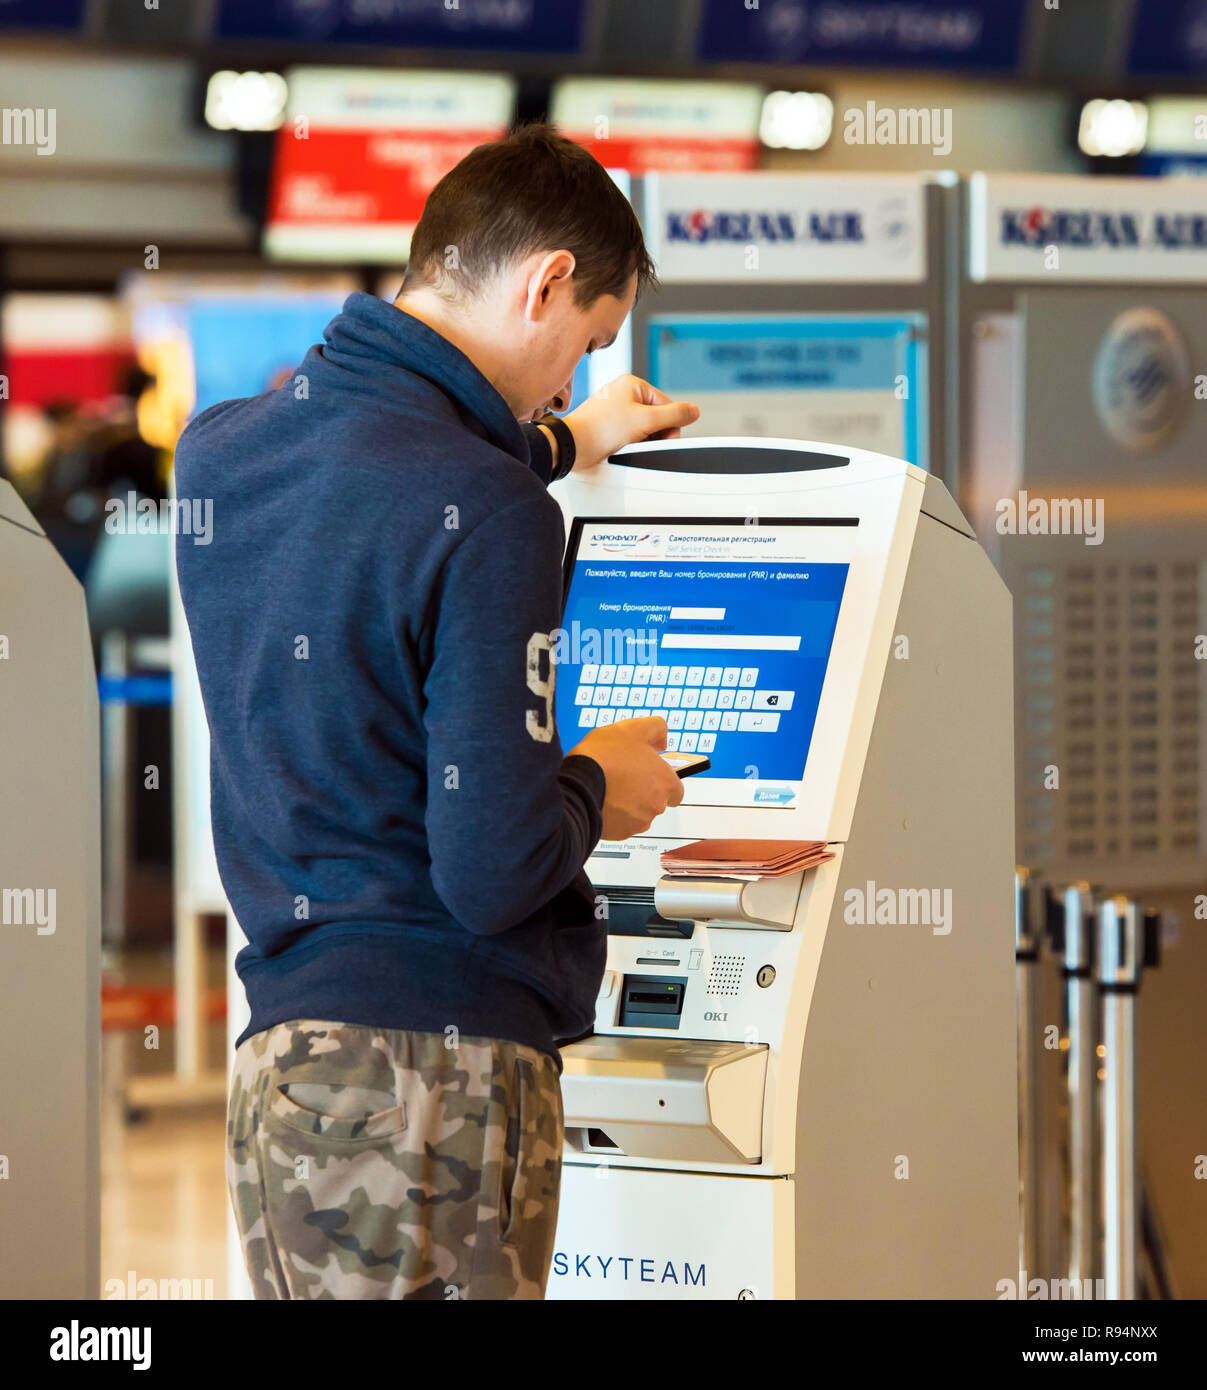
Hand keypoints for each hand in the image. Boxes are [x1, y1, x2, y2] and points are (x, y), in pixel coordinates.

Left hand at [564, 375, 698, 470]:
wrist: (573, 447)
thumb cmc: (601, 429)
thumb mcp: (645, 420)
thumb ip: (674, 415)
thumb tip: (694, 411)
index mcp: (633, 384)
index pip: (667, 404)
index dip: (670, 425)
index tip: (665, 440)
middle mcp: (623, 395)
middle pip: (656, 417)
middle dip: (655, 434)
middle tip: (645, 444)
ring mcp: (615, 412)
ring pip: (644, 429)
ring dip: (643, 441)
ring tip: (629, 446)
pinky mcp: (609, 428)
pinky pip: (630, 436)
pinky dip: (631, 445)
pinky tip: (622, 449)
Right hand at [569, 715, 684, 840]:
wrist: (578, 783)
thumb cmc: (604, 757)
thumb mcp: (632, 728)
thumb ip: (655, 729)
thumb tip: (662, 739)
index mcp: (665, 782)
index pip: (676, 790)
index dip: (662, 781)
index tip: (649, 774)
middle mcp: (656, 805)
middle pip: (656, 802)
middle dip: (642, 791)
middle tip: (624, 776)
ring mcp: (638, 822)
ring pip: (638, 815)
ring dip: (628, 804)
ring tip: (610, 787)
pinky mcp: (619, 833)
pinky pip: (620, 825)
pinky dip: (614, 815)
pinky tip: (603, 799)